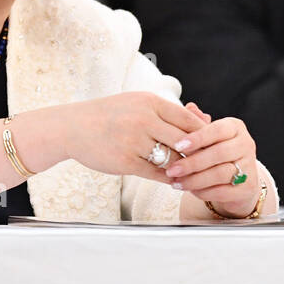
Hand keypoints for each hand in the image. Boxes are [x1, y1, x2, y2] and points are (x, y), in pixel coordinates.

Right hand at [57, 92, 206, 182]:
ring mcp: (134, 141)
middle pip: (185, 141)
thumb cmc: (111, 115)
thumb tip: (205, 119)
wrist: (73, 127)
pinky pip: (155, 173)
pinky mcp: (125, 161)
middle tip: (208, 163)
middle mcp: (143, 120)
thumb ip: (169, 113)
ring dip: (183, 169)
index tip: (210, 144)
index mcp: (150, 102)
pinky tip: (173, 180)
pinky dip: (168, 178)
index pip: (188, 120)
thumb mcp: (140, 104)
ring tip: (191, 173)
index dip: (203, 134)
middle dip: (197, 154)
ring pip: (172, 160)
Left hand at [163, 104, 262, 216]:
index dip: (197, 138)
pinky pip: (223, 191)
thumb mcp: (207, 136)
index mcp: (235, 127)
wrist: (236, 179)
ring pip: (220, 174)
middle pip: (219, 153)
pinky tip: (190, 191)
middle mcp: (246, 144)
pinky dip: (204, 192)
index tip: (178, 145)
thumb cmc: (216, 152)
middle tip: (172, 169)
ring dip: (195, 180)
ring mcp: (250, 166)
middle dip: (192, 163)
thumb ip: (197, 123)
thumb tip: (189, 107)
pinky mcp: (248, 187)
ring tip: (177, 183)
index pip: (217, 130)